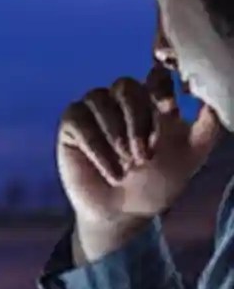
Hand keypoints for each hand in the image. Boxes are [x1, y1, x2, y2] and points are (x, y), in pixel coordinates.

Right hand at [57, 65, 224, 231]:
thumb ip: (207, 127)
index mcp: (152, 101)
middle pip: (125, 86)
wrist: (123, 212)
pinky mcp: (72, 126)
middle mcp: (121, 100)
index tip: (169, 109)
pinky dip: (97, 147)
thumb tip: (216, 100)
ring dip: (116, 135)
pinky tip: (110, 171)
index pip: (155, 75)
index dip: (159, 87)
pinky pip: (79, 121)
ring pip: (100, 100)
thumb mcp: (191, 156)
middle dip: (137, 120)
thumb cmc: (157, 183)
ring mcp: (94, 110)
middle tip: (144, 154)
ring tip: (127, 166)